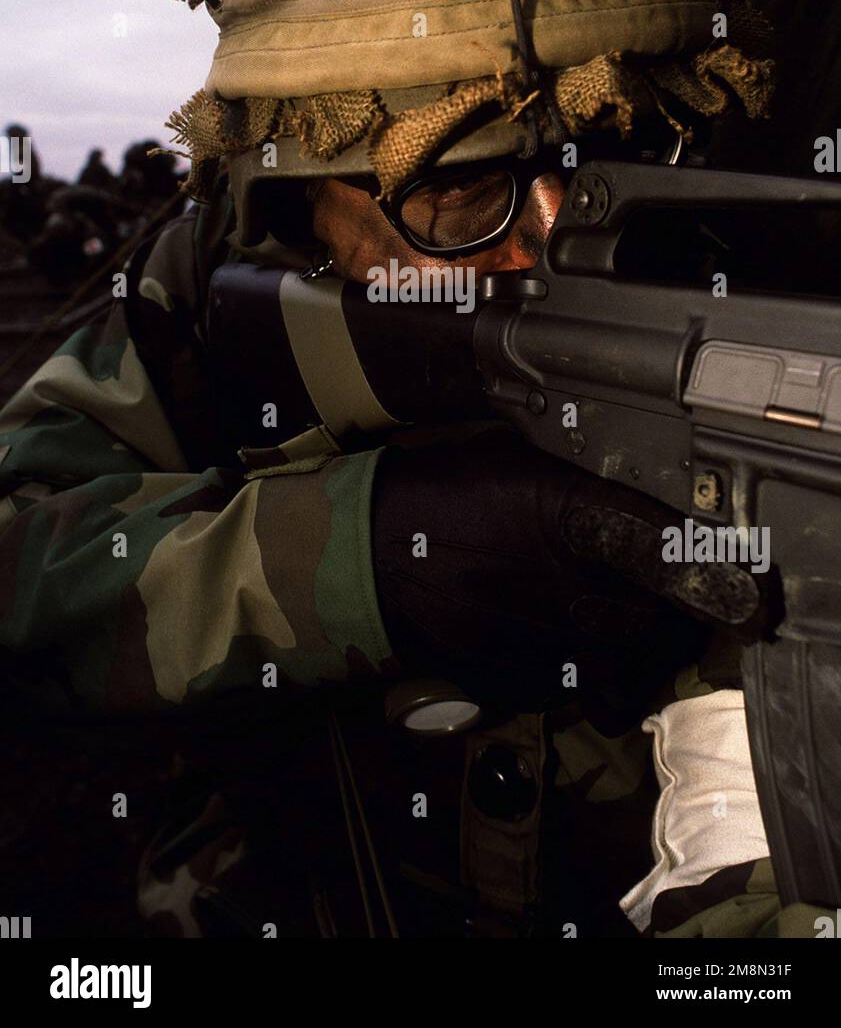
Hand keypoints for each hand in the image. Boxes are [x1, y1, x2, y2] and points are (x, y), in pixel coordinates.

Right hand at [372, 428, 777, 706]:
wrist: (364, 552)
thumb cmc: (440, 494)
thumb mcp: (510, 460)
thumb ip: (575, 479)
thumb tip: (633, 491)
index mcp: (556, 513)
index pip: (655, 546)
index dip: (700, 569)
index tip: (730, 586)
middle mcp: (551, 582)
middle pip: (649, 627)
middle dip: (673, 627)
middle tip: (676, 614)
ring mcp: (529, 638)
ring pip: (616, 670)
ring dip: (635, 661)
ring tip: (629, 641)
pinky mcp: (505, 678)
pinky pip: (568, 690)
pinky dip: (580, 677)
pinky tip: (567, 651)